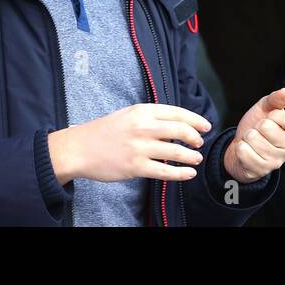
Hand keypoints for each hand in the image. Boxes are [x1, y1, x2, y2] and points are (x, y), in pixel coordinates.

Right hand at [47, 103, 212, 185]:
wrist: (79, 148)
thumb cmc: (103, 131)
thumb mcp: (127, 115)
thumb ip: (149, 117)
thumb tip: (175, 124)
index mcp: (141, 111)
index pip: (177, 112)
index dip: (195, 119)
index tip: (205, 126)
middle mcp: (142, 127)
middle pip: (180, 130)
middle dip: (195, 137)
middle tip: (199, 142)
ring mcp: (139, 147)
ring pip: (176, 152)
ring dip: (191, 156)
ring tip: (196, 158)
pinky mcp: (135, 167)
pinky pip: (165, 171)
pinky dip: (181, 173)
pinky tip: (188, 173)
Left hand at [223, 88, 284, 184]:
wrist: (243, 145)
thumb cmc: (258, 125)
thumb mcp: (266, 109)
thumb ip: (276, 100)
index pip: (282, 116)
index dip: (270, 114)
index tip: (270, 120)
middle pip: (265, 127)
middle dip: (256, 126)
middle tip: (259, 133)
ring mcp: (277, 162)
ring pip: (252, 138)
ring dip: (247, 137)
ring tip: (253, 142)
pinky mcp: (261, 171)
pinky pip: (243, 151)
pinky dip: (240, 148)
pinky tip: (248, 152)